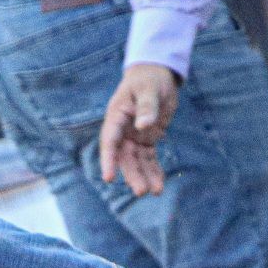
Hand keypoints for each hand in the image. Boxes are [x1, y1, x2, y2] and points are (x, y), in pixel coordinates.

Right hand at [99, 63, 179, 196]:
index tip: (109, 178)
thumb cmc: (149, 79)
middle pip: (124, 158)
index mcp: (116, 117)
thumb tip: (143, 126)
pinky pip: (149, 159)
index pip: (110, 142)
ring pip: (136, 162)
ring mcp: (134, 137)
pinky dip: (154, 171)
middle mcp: (122, 131)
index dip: (108, 160)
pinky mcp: (147, 140)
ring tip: (156, 192)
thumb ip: (146, 107)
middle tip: (140, 192)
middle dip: (132, 175)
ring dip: (144, 177)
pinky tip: (159, 185)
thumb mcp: (149, 89)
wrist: (155, 75)